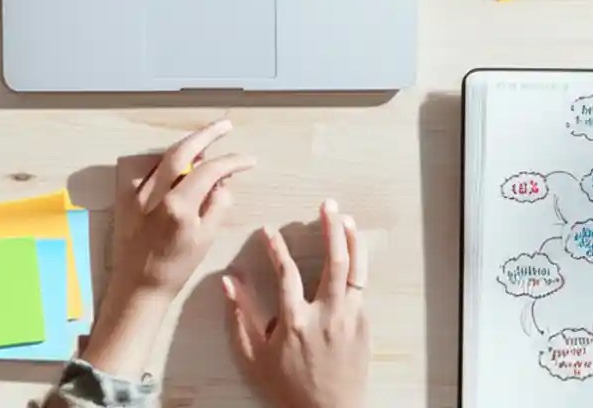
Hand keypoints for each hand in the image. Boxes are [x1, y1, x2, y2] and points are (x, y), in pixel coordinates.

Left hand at [84, 119, 254, 374]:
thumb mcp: (206, 238)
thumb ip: (218, 204)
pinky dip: (164, 161)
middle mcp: (155, 194)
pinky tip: (176, 163)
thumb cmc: (176, 268)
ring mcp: (136, 194)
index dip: (232, 161)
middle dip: (206, 135)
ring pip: (162, 156)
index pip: (210, 170)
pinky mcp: (126, 198)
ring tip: (205, 143)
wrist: (138, 287)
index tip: (249, 160)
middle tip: (225, 126)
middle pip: (182, 151)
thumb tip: (223, 181)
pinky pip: (146, 169)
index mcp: (178, 205)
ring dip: (186, 146)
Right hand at [224, 200, 370, 407]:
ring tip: (345, 218)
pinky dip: (358, 264)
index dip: (276, 249)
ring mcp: (350, 318)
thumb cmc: (288, 387)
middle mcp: (326, 316)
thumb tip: (228, 283)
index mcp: (296, 323)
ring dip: (352, 240)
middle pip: (334, 262)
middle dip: (331, 229)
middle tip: (327, 205)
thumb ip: (241, 317)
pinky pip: (361, 287)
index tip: (269, 231)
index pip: (286, 274)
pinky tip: (354, 250)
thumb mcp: (255, 357)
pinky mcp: (364, 323)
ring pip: (355, 270)